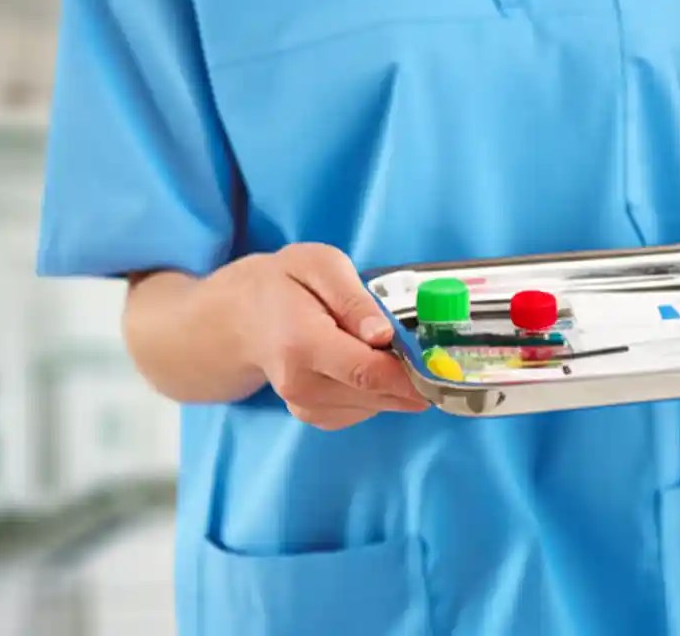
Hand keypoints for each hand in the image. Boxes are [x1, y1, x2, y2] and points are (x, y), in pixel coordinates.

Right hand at [221, 243, 427, 429]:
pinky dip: (375, 393)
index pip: (366, 372)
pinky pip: (359, 412)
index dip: (410, 375)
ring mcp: (302, 404)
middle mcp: (299, 384)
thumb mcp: (318, 265)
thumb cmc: (282, 283)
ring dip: (392, 385)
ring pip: (371, 406)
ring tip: (385, 350)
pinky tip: (368, 367)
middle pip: (374, 395)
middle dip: (409, 378)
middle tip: (429, 355)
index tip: (442, 367)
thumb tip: (385, 336)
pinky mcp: (311, 414)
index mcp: (301, 343)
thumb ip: (353, 298)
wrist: (237, 318)